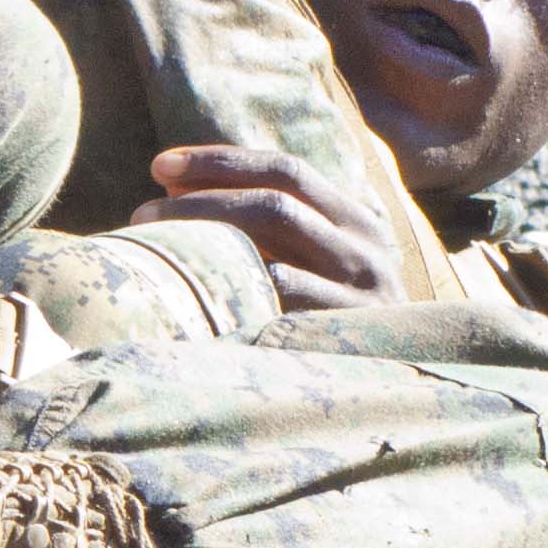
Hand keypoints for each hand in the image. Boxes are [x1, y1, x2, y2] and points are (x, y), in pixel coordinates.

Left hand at [134, 145, 408, 310]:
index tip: (160, 166)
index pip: (285, 169)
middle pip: (277, 200)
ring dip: (208, 237)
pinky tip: (195, 296)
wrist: (405, 384)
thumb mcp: (320, 263)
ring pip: (279, 242)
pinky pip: (285, 301)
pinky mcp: (350, 330)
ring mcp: (363, 290)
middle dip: (202, 199)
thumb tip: (175, 190)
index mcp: (355, 218)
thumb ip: (270, 226)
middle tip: (143, 214)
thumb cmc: (337, 318)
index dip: (220, 162)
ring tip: (156, 250)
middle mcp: (366, 245)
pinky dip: (239, 290)